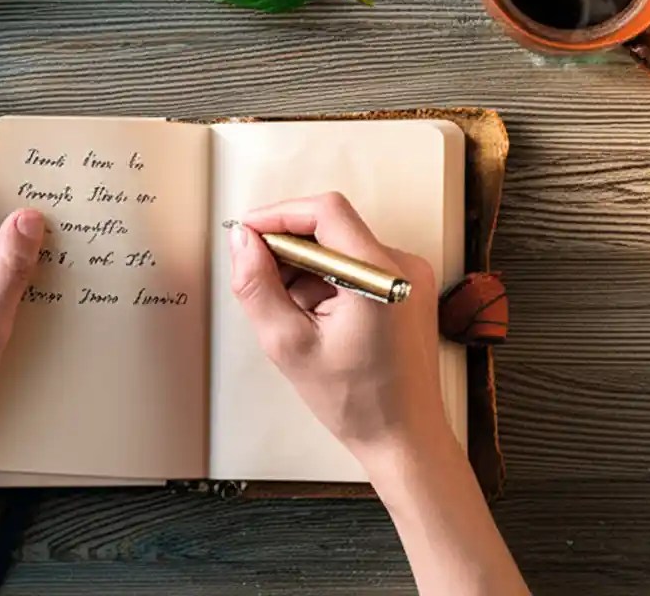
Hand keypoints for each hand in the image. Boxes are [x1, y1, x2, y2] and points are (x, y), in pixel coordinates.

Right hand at [228, 192, 528, 595]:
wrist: (405, 438)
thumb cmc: (359, 403)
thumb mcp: (289, 345)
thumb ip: (257, 287)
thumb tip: (242, 244)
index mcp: (379, 275)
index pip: (325, 211)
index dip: (278, 215)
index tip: (247, 234)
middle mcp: (401, 267)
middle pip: (331, 228)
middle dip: (288, 251)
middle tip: (260, 285)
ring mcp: (407, 278)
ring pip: (339, 248)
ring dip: (305, 271)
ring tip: (291, 317)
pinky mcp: (404, 290)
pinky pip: (354, 267)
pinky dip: (325, 283)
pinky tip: (314, 321)